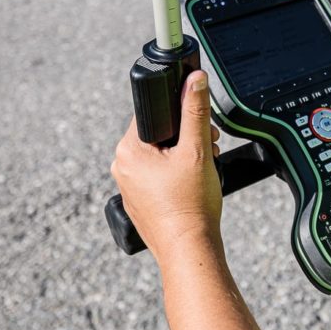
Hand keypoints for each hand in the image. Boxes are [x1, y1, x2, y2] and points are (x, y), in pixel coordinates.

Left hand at [111, 70, 222, 259]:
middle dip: (187, 138)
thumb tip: (195, 79)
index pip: (152, 113)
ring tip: (203, 170)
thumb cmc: (191, 205)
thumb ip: (196, 111)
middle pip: (158, 135)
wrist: (189, 250)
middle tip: (208, 148)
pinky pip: (157, 178)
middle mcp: (122, 167)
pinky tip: (192, 188)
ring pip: (159, 157)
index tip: (199, 126)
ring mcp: (129, 187)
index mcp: (128, 149)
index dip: (180, 114)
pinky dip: (176, 177)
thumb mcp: (197, 150)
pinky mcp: (139, 203)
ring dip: (184, 157)